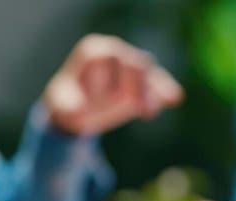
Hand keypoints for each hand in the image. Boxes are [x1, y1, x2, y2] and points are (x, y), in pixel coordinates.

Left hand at [43, 34, 182, 134]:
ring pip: (149, 75)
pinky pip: (156, 86)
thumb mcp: (60, 105)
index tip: (121, 94)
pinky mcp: (141, 85)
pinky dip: (165, 92)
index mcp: (94, 51)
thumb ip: (68, 106)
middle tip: (142, 107)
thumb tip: (77, 111)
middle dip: (141, 84)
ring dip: (155, 91)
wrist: (74, 113)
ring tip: (151, 112)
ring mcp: (129, 69)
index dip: (121, 72)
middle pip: (135, 63)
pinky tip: (174, 100)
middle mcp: (115, 55)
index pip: (113, 55)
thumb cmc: (65, 103)